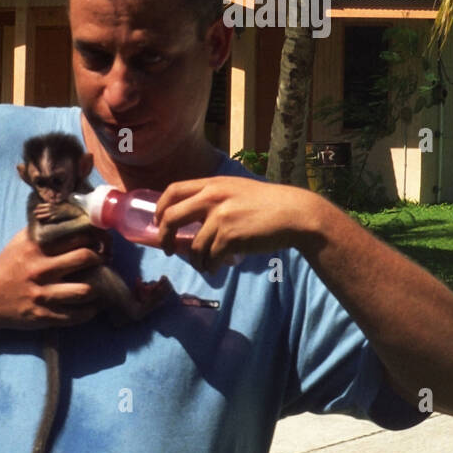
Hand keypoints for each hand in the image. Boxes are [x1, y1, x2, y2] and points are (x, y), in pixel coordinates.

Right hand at [0, 228, 105, 331]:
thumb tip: (73, 216)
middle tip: (104, 260)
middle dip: (101, 258)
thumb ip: (44, 229)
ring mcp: (42, 295)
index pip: (76, 235)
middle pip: (85, 258)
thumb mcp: (21, 241)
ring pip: (85, 290)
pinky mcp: (43, 317)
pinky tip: (92, 305)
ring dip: (99, 287)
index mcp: (36, 247)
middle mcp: (39, 269)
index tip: (102, 241)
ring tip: (102, 283)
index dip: (95, 237)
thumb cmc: (8, 265)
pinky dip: (90, 311)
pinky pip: (76, 316)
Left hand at [153, 177, 324, 272]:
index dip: (160, 207)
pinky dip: (210, 267)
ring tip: (205, 265)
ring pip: (193, 247)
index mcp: (213, 184)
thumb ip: (215, 198)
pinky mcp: (230, 238)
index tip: (159, 222)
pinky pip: (210, 258)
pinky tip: (216, 268)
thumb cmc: (268, 205)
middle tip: (168, 249)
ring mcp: (220, 218)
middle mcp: (212, 197)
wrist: (293, 214)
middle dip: (164, 237)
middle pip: (171, 217)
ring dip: (196, 260)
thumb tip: (191, 219)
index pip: (173, 190)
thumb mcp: (237, 190)